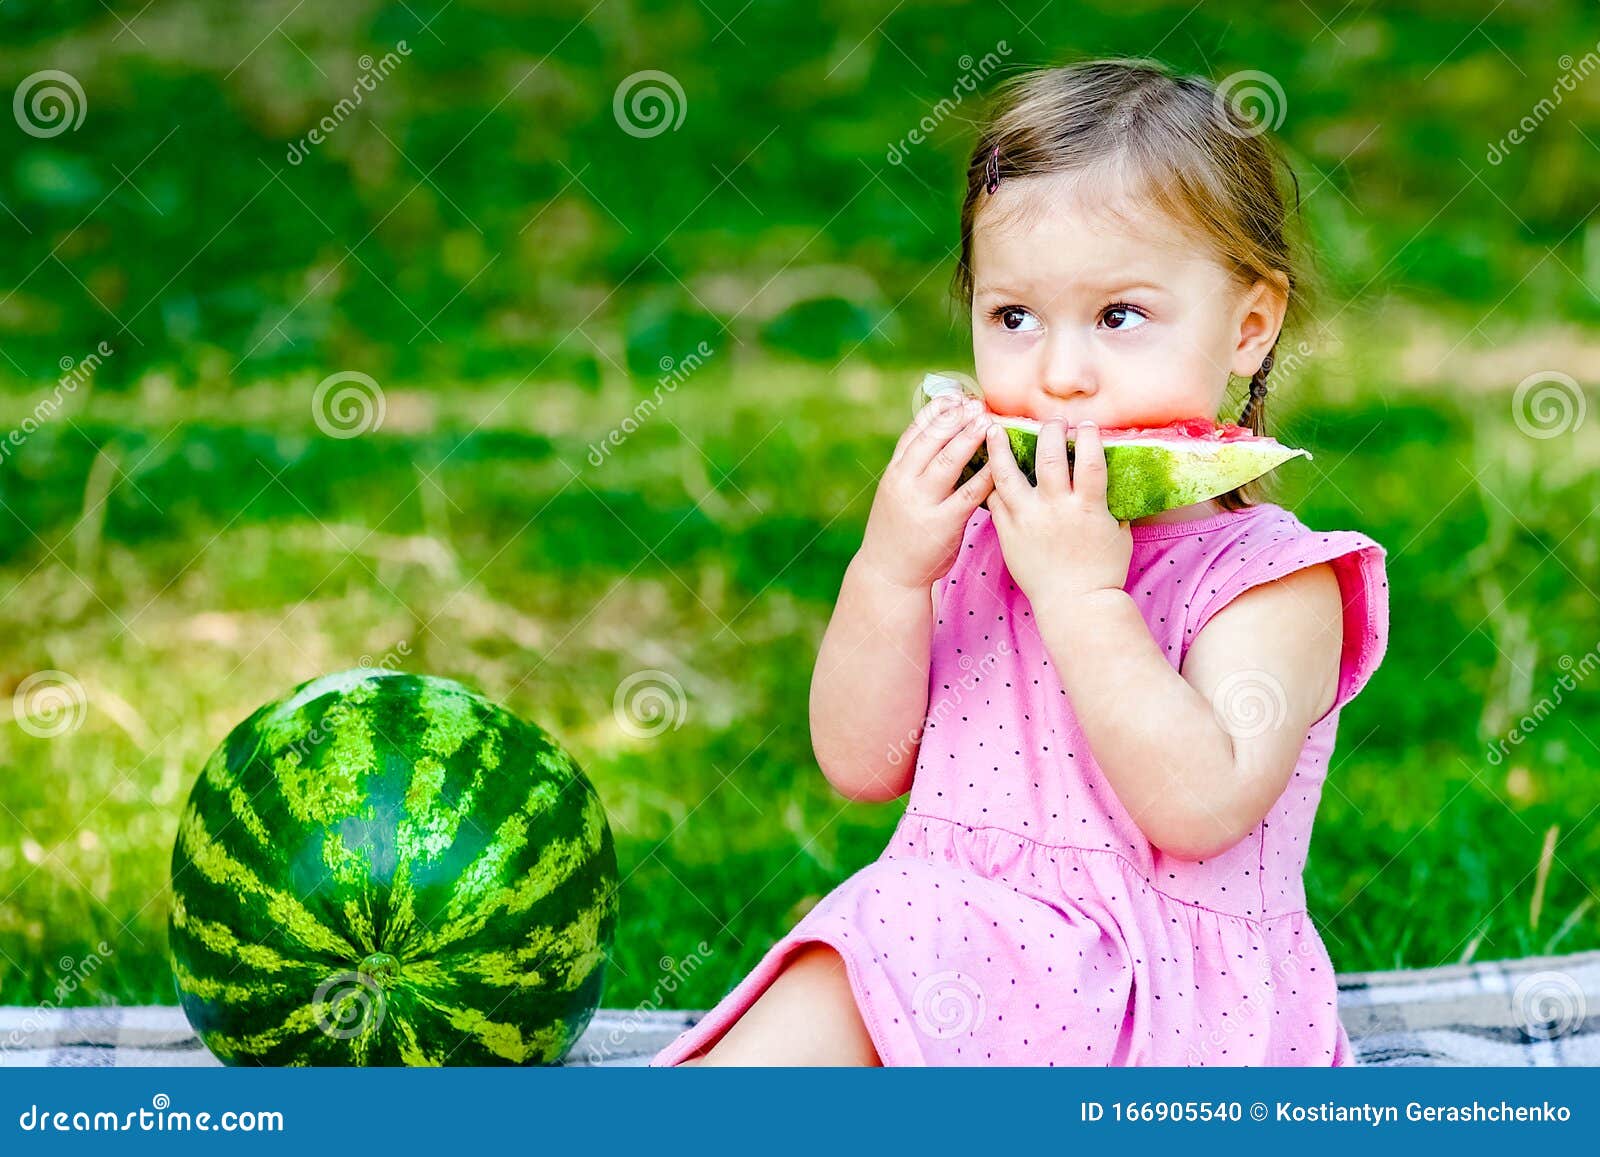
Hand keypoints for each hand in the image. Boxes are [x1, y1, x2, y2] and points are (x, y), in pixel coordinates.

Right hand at [858, 394, 995, 589]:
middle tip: (977, 403)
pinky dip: (985, 475)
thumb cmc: (898, 531)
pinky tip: (1000, 462)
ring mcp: (922, 503)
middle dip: (955, 418)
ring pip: (947, 461)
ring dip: (969, 438)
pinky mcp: (943, 524)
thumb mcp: (897, 494)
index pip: (914, 433)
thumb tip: (941, 437)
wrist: (888, 574)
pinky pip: (968, 493)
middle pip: (931, 440)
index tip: (955, 395)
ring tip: (988, 421)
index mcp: (894, 473)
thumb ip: (914, 468)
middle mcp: (905, 484)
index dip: (935, 412)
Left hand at [984, 419, 1132, 613]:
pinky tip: (987, 469)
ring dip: (1000, 448)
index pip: (1089, 458)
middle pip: (1048, 456)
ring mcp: (1027, 520)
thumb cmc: (1103, 572)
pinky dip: (991, 484)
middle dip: (1049, 431)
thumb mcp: (1118, 533)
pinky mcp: (1007, 533)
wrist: (1074, 606)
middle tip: (1050, 422)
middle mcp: (1055, 509)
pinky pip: (994, 501)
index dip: (1088, 435)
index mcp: (1087, 507)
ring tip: (994, 428)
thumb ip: (1110, 505)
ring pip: (1007, 474)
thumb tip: (1111, 481)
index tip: (1085, 424)